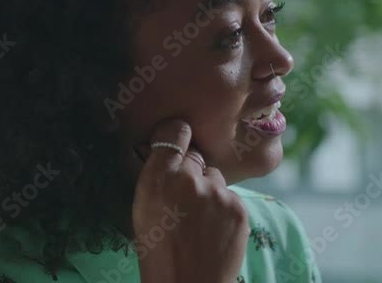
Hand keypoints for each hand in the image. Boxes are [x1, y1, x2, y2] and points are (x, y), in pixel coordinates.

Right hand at [132, 119, 248, 282]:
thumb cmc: (157, 249)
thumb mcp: (142, 206)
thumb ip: (157, 174)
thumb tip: (169, 150)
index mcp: (158, 176)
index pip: (174, 131)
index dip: (175, 136)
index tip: (174, 142)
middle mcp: (189, 178)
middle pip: (195, 157)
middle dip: (190, 170)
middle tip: (183, 198)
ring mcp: (218, 193)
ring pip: (214, 177)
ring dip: (208, 190)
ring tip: (198, 219)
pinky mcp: (239, 207)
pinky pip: (229, 196)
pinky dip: (222, 208)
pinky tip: (211, 228)